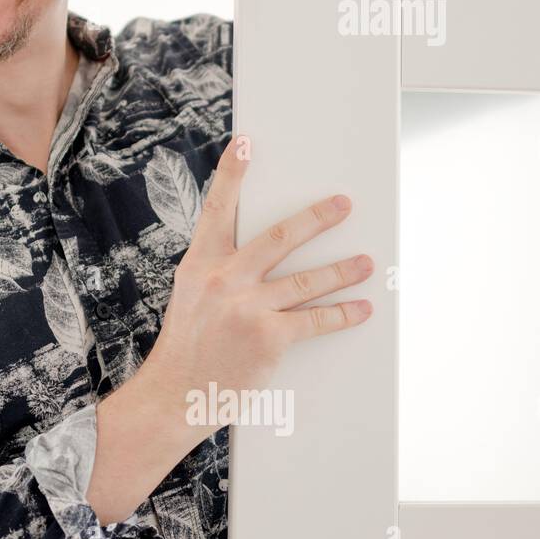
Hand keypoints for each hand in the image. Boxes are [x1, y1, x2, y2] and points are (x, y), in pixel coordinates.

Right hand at [148, 135, 372, 430]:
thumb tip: (258, 256)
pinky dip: (343, 314)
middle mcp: (223, 279)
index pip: (217, 210)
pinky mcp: (269, 336)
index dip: (231, 175)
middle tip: (342, 205)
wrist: (175, 393)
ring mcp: (247, 307)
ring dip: (342, 269)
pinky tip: (360, 307)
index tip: (244, 145)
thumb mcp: (190, 297)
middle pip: (279, 237)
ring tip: (364, 262)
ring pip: (307, 279)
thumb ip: (218, 272)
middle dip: (316, 218)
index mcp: (200, 265)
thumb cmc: (186, 346)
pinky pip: (316, 320)